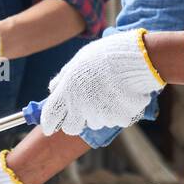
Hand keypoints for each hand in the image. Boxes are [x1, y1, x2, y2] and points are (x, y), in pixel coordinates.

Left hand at [39, 29, 164, 135]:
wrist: (135, 57)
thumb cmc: (105, 55)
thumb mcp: (78, 60)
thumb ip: (64, 77)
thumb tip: (53, 89)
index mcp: (67, 91)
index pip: (50, 117)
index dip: (48, 124)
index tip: (49, 128)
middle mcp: (80, 106)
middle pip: (71, 128)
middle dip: (76, 122)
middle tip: (85, 109)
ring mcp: (100, 115)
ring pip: (95, 122)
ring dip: (100, 113)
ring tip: (110, 92)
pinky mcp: (118, 119)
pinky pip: (115, 120)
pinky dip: (118, 111)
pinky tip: (123, 95)